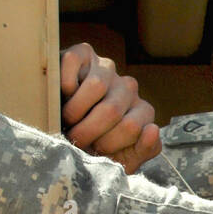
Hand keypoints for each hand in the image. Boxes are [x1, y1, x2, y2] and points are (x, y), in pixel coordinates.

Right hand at [60, 43, 160, 173]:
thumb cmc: (91, 148)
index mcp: (142, 112)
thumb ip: (144, 150)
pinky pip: (74, 62)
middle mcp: (128, 87)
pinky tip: (61, 96)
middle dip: (86, 131)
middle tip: (73, 138)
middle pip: (111, 110)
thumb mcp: (120, 160)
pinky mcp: (85, 54)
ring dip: (73, 110)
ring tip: (66, 120)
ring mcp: (108, 68)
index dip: (105, 145)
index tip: (92, 150)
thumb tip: (152, 128)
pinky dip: (63, 84)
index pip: (131, 128)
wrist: (59, 128)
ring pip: (96, 86)